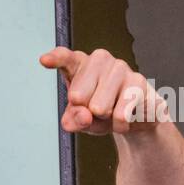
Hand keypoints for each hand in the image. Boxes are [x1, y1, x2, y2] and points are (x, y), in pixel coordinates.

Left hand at [38, 47, 169, 136]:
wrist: (135, 119)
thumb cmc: (103, 113)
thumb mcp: (81, 120)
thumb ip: (73, 119)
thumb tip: (83, 115)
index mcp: (81, 65)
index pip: (65, 59)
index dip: (55, 60)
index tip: (44, 61)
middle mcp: (100, 59)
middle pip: (77, 96)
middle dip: (86, 112)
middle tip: (97, 109)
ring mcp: (120, 67)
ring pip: (99, 107)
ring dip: (105, 119)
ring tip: (112, 112)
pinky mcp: (138, 81)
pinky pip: (120, 115)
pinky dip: (119, 125)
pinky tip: (125, 117)